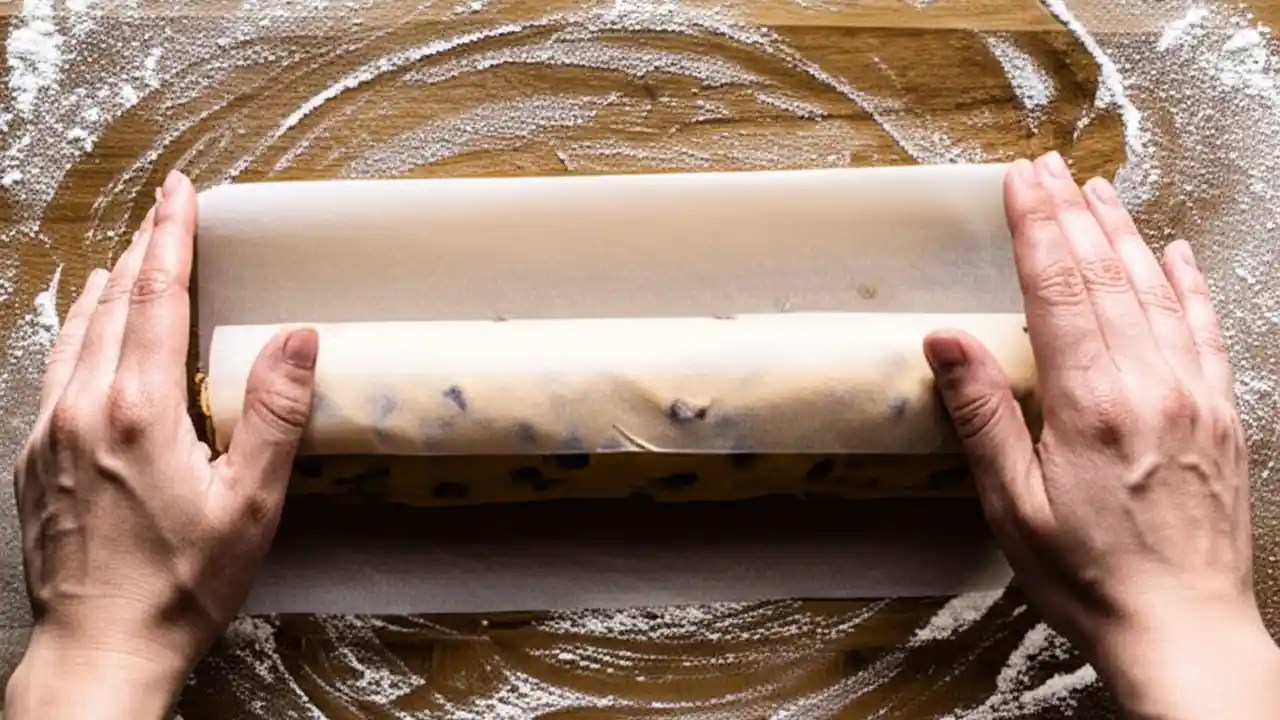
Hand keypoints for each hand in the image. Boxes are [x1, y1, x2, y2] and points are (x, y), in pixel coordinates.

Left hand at [5, 171, 318, 718]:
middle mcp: (84, 407)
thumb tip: (298, 336)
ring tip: (135, 262)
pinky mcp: (34, 458)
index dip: (171, 236)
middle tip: (168, 215)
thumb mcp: (250, 504)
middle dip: (143, 250)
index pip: (157, 296)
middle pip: (114, 302)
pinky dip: (83, 333)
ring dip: (111, 289)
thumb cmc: (182, 584)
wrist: (99, 650)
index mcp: (140, 409)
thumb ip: (274, 413)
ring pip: (78, 332)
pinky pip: (57, 370)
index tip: (180, 191)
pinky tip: (96, 338)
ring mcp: (50, 431)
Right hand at [924, 152, 1277, 718]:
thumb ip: (983, 416)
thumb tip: (946, 341)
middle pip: (1106, 279)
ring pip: (1156, 294)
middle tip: (1051, 168)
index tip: (1020, 183)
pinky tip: (1175, 256)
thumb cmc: (1089, 577)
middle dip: (1074, 216)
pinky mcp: (1222, 416)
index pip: (1057, 292)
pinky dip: (1188, 287)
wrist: (1184, 630)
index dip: (1037, 230)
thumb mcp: (1013, 506)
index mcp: (1092, 405)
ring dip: (1124, 237)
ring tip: (1100, 192)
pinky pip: (1205, 331)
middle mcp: (1150, 387)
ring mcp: (1194, 397)